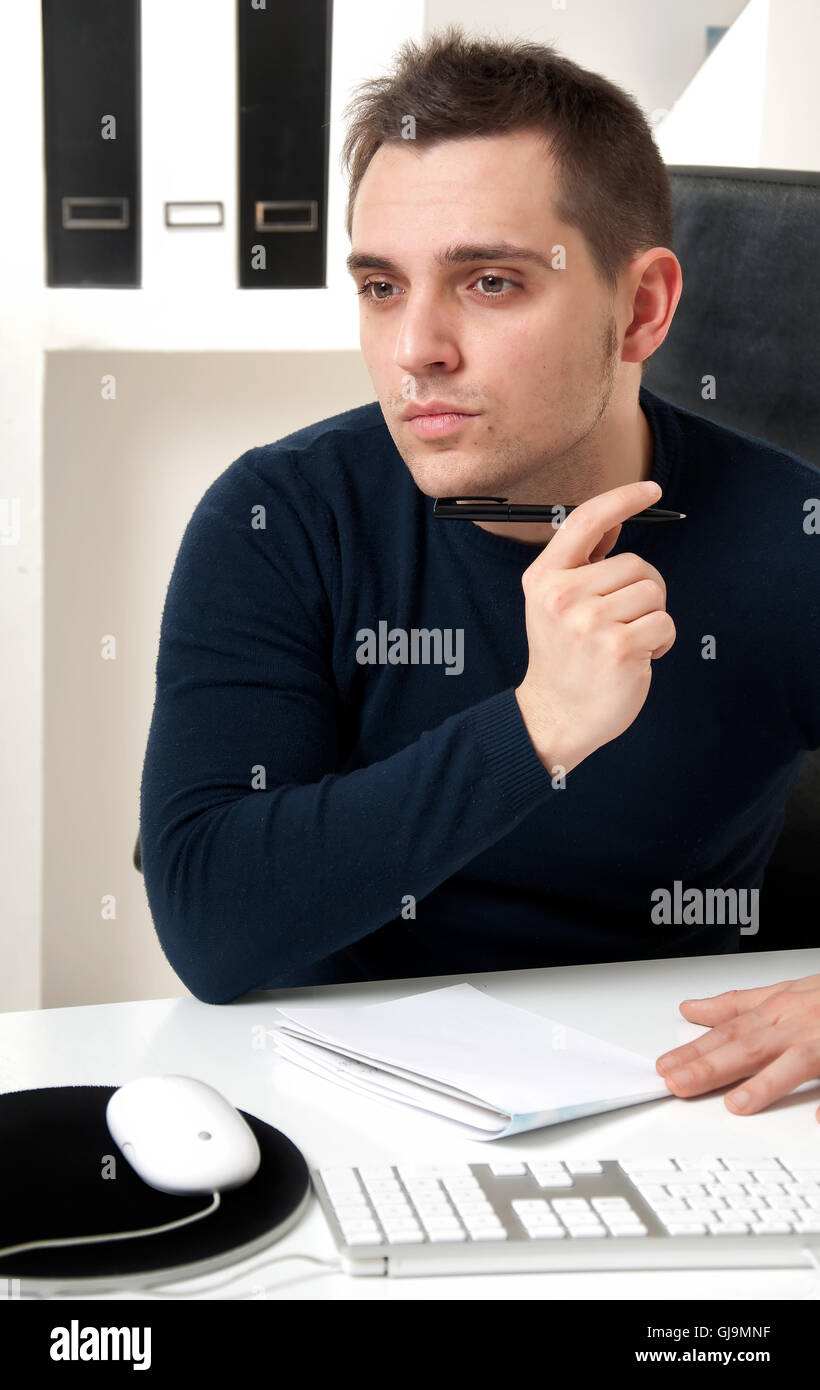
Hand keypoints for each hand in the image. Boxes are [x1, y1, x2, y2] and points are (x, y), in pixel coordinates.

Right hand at [515, 479, 675, 774]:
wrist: (556, 715)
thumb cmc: (563, 658)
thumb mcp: (555, 604)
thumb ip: (582, 562)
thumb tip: (616, 522)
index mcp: (545, 578)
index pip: (586, 521)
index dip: (622, 499)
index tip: (650, 489)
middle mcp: (563, 595)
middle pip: (636, 563)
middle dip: (644, 591)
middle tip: (623, 621)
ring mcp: (589, 622)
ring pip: (653, 592)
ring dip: (653, 617)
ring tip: (628, 641)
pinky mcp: (619, 647)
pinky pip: (664, 623)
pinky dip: (661, 641)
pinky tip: (638, 658)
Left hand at [656, 974, 819, 1118]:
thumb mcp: (782, 990)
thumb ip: (737, 1003)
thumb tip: (691, 1009)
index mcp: (777, 1011)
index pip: (727, 1033)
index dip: (694, 1050)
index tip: (664, 1067)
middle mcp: (798, 1025)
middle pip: (748, 1046)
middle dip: (710, 1066)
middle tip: (677, 1084)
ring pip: (795, 1062)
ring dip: (767, 1084)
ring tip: (737, 1104)